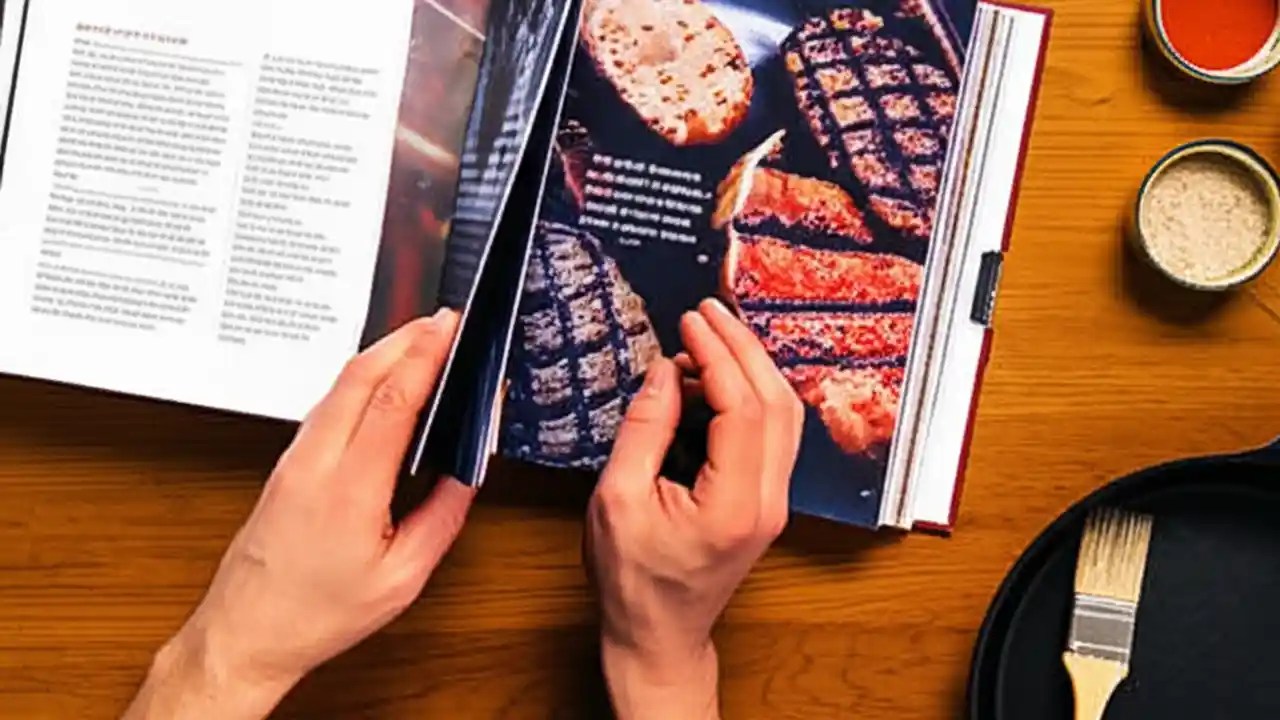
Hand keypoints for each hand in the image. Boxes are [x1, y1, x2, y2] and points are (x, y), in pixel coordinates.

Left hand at [123, 310, 472, 719]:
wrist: (246, 632)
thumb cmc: (315, 614)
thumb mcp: (403, 579)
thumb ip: (443, 518)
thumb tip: (469, 471)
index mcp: (349, 491)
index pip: (391, 401)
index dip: (425, 356)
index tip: (451, 328)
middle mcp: (314, 463)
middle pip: (360, 375)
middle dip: (406, 337)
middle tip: (446, 320)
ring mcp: (294, 459)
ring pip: (339, 384)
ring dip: (383, 353)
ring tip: (421, 340)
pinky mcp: (287, 462)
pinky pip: (328, 403)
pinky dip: (362, 378)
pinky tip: (383, 381)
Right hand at [586, 299, 803, 719]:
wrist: (658, 636)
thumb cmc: (632, 582)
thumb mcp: (617, 500)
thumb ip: (643, 430)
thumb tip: (665, 370)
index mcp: (734, 505)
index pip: (742, 408)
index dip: (718, 355)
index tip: (691, 322)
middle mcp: (768, 502)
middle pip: (777, 403)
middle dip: (743, 347)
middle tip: (708, 312)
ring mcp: (773, 502)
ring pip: (783, 416)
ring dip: (751, 368)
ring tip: (712, 334)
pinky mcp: (765, 500)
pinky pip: (772, 434)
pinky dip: (749, 395)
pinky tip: (715, 378)